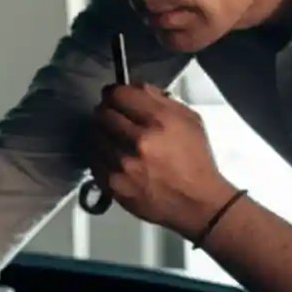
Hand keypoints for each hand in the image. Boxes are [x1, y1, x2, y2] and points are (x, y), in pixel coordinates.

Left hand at [88, 82, 234, 236]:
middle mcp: (139, 141)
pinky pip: (94, 160)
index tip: (113, 94)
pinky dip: (100, 155)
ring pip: (95, 136)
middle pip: (102, 113)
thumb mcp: (189, 121)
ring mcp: (123, 164)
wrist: (197, 203)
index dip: (113, 92)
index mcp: (159, 121)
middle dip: (106, 111)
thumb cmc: (195, 161)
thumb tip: (134, 88)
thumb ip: (160, 99)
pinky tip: (113, 157)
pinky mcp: (114, 185)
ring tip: (113, 138)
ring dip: (102, 133)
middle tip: (112, 115)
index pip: (119, 94)